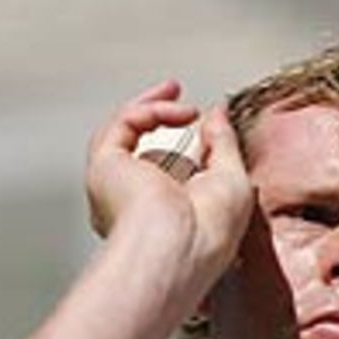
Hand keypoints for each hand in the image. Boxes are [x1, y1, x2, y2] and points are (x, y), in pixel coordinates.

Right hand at [85, 80, 253, 295]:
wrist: (179, 247)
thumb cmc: (207, 234)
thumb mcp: (233, 181)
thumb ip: (225, 144)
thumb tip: (217, 113)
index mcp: (166, 220)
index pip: (171, 176)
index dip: (189, 147)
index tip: (208, 123)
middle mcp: (135, 207)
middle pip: (145, 154)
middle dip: (163, 123)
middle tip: (187, 106)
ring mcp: (116, 187)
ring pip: (125, 135)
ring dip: (153, 107)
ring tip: (177, 90)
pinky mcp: (104, 167)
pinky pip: (122, 125)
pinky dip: (149, 109)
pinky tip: (176, 110)